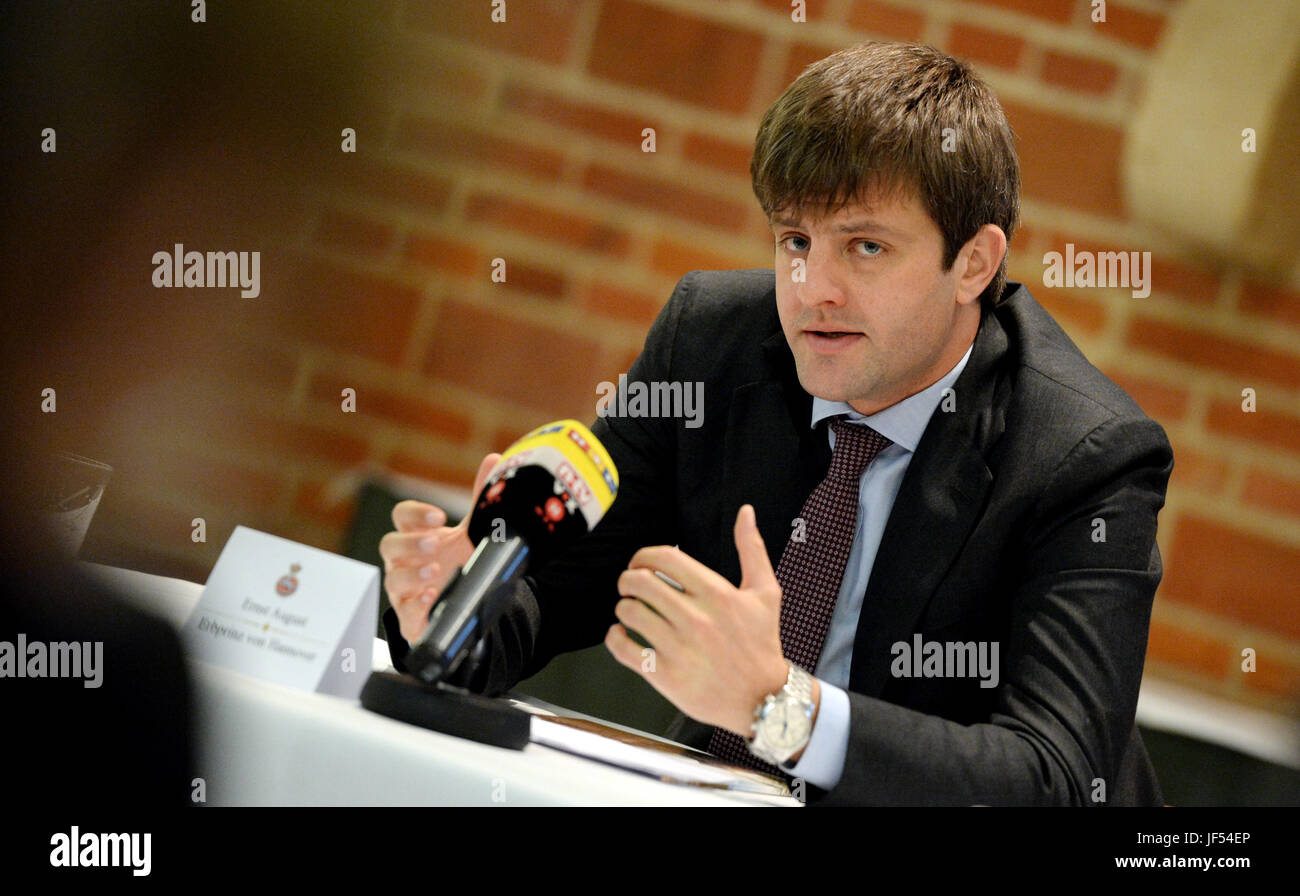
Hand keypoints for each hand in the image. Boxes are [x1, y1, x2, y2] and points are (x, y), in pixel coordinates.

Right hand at [378, 453, 499, 643]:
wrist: (467, 604)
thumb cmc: (459, 563)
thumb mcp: (473, 531)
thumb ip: (480, 498)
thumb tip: (495, 460)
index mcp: (417, 536)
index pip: (402, 517)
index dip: (415, 514)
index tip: (439, 516)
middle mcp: (404, 562)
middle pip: (389, 545)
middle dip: (409, 544)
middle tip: (434, 544)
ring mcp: (405, 590)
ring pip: (393, 580)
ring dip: (411, 575)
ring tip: (435, 572)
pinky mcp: (412, 618)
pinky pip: (404, 613)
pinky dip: (415, 606)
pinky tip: (432, 598)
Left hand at [604, 504, 789, 735]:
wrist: (764, 698)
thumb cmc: (762, 644)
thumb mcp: (765, 592)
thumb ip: (752, 549)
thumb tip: (746, 512)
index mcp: (716, 593)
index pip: (664, 558)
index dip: (643, 556)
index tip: (640, 564)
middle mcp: (696, 618)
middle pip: (639, 582)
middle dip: (627, 579)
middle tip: (630, 586)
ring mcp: (679, 648)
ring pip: (628, 612)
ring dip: (623, 606)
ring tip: (629, 610)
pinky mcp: (665, 675)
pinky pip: (623, 649)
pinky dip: (614, 637)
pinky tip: (620, 634)